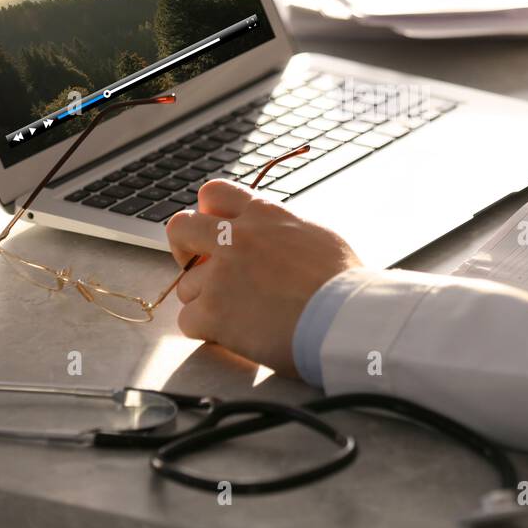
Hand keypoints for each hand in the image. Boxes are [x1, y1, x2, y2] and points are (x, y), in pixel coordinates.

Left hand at [163, 180, 361, 376]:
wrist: (346, 317)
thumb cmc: (343, 283)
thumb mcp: (316, 234)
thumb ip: (283, 229)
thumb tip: (274, 237)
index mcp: (263, 214)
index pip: (213, 193)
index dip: (209, 213)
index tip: (217, 232)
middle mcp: (236, 238)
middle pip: (181, 227)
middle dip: (184, 248)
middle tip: (200, 269)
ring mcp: (220, 274)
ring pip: (185, 284)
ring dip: (205, 300)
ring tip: (238, 315)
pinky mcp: (213, 311)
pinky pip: (187, 321)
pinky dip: (207, 331)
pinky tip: (234, 334)